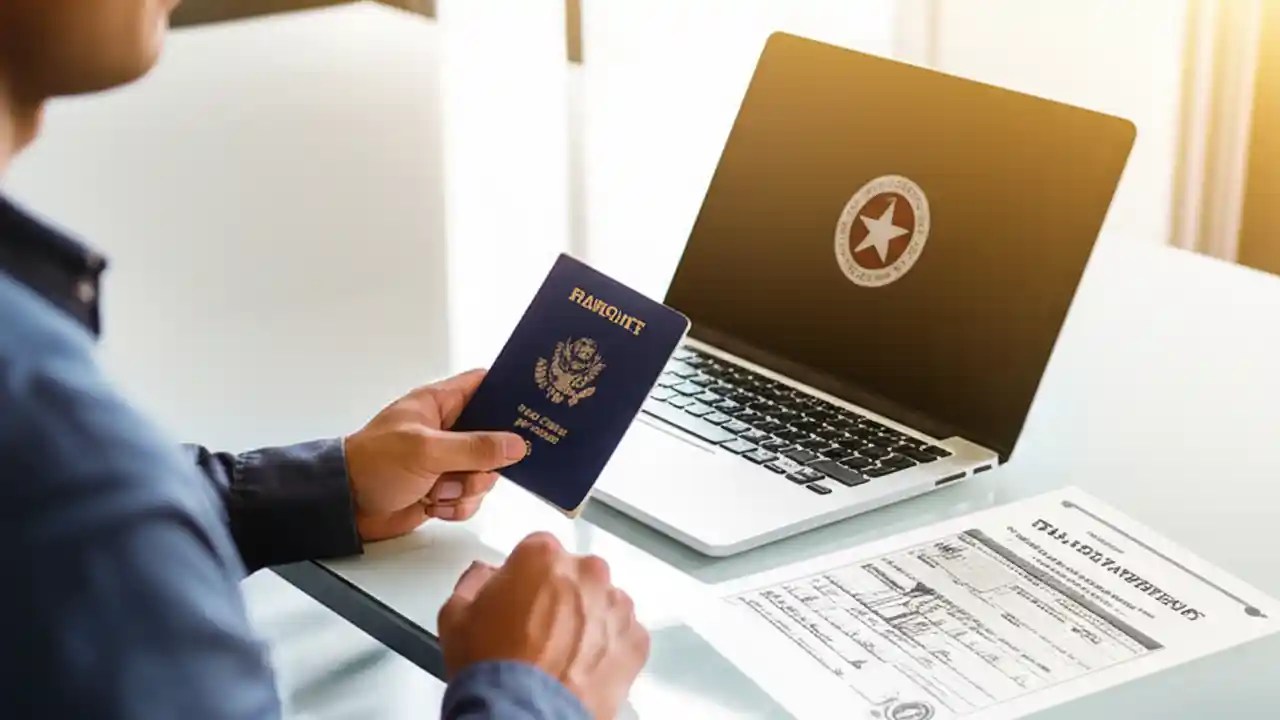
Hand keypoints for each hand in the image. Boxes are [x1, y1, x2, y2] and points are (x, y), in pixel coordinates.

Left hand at [344, 369, 526, 541]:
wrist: (344, 506)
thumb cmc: (372, 463)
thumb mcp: (427, 450)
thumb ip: (474, 447)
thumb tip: (516, 445)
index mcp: (439, 404)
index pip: (483, 385)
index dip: (509, 393)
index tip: (531, 408)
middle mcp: (447, 431)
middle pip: (494, 439)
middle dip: (487, 462)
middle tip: (469, 469)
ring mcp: (446, 461)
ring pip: (484, 474)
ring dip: (466, 489)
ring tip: (437, 490)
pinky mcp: (442, 490)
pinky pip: (470, 499)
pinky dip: (455, 506)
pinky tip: (433, 505)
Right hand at [438, 533, 649, 719]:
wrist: (524, 715)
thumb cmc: (495, 669)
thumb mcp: (456, 615)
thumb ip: (475, 581)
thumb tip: (483, 576)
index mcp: (543, 556)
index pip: (537, 549)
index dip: (525, 575)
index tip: (519, 595)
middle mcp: (586, 573)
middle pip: (574, 573)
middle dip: (560, 594)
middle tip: (537, 628)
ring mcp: (616, 606)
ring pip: (602, 602)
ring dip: (587, 619)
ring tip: (560, 652)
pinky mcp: (635, 640)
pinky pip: (623, 634)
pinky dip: (608, 647)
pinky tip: (582, 666)